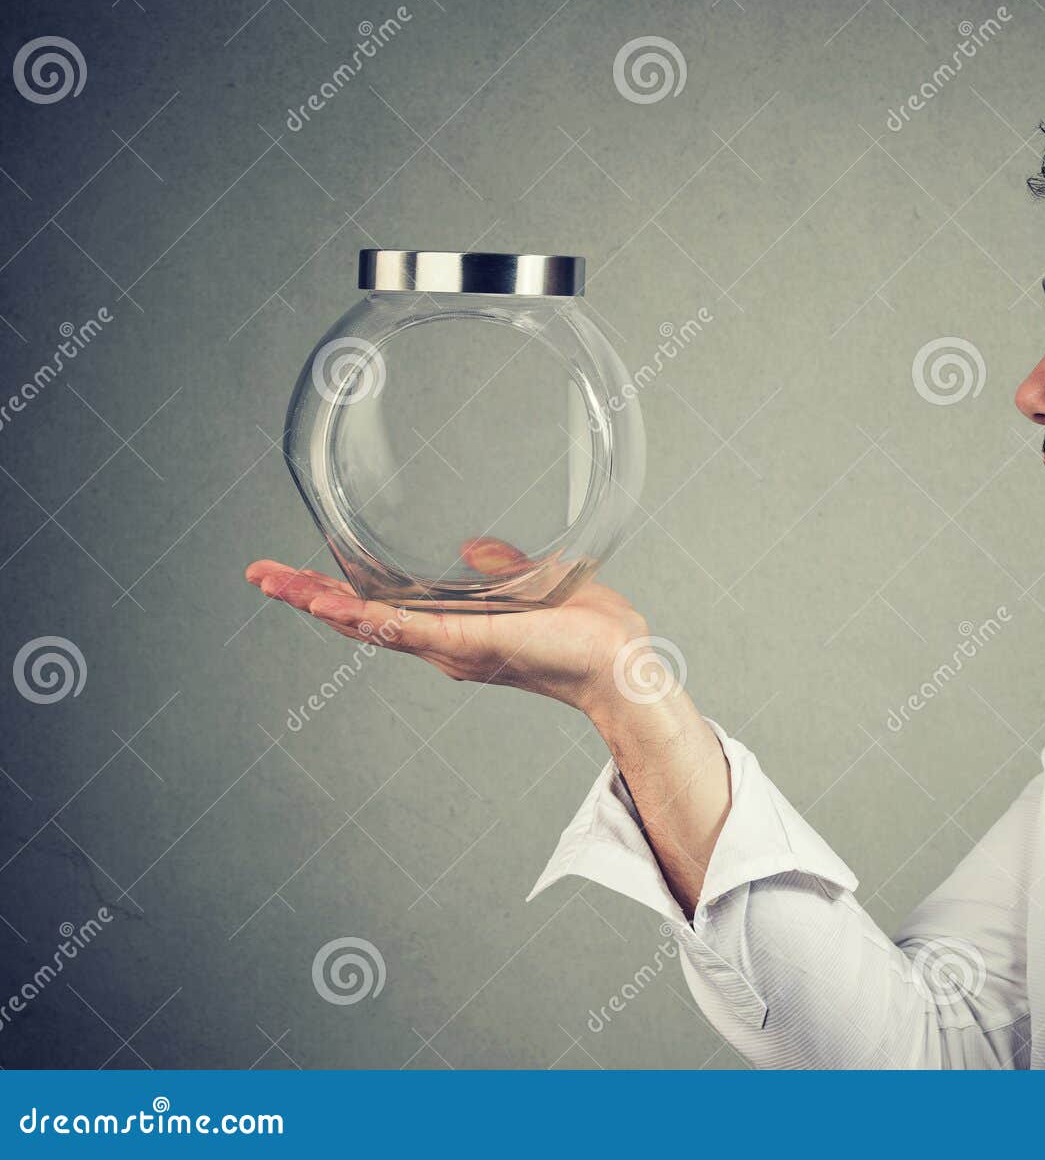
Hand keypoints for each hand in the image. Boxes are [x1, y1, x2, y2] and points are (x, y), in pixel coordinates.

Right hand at [244, 538, 647, 715]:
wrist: (620, 662)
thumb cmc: (587, 631)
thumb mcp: (533, 583)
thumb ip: (499, 566)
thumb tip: (473, 546)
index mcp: (455, 631)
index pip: (383, 611)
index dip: (338, 594)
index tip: (297, 575)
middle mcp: (443, 645)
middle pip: (360, 621)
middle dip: (307, 598)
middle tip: (259, 574)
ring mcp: (453, 647)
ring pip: (371, 625)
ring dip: (320, 604)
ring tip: (274, 582)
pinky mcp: (470, 643)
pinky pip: (407, 630)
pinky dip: (366, 617)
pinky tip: (330, 603)